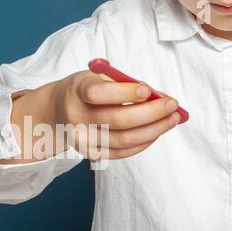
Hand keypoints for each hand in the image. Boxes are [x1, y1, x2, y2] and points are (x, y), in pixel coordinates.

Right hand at [5, 70, 180, 162]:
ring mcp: (83, 140)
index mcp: (77, 92)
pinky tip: (157, 131)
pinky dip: (145, 141)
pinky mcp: (91, 154)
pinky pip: (124, 152)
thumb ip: (126, 84)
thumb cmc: (85, 89)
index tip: (148, 91)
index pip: (98, 94)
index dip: (125, 93)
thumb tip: (160, 97)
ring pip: (126, 140)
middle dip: (152, 112)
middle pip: (119, 120)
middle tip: (173, 105)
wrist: (58, 111)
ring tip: (173, 118)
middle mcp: (77, 118)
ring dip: (155, 129)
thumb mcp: (98, 77)